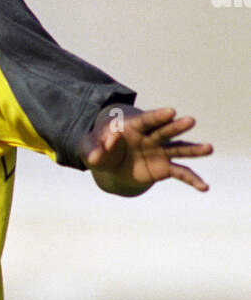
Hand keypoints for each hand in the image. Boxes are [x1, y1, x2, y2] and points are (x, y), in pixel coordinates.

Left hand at [82, 105, 212, 193]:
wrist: (109, 160)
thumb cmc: (98, 148)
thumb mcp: (89, 148)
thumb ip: (93, 150)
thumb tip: (98, 154)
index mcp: (134, 126)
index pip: (148, 120)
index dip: (158, 116)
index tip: (171, 112)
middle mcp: (151, 137)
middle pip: (165, 131)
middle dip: (176, 127)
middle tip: (190, 121)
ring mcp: (160, 151)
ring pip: (179, 149)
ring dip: (193, 149)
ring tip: (209, 148)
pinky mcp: (164, 168)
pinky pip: (181, 173)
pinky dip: (192, 180)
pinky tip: (204, 187)